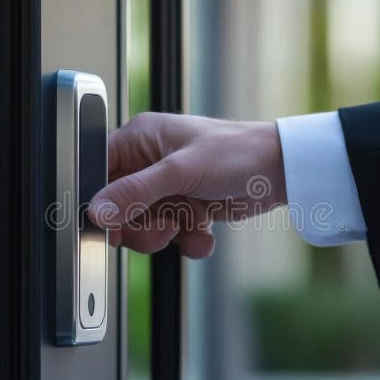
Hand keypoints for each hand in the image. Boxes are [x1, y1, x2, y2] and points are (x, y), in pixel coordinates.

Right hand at [88, 112, 285, 257]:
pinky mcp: (185, 209)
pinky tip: (204, 231)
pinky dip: (187, 240)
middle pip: (118, 208)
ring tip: (185, 225)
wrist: (281, 171)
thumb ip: (136, 192)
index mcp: (139, 139)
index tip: (109, 225)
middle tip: (161, 226)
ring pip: (143, 226)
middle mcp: (149, 163)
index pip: (99, 171)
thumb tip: (98, 211)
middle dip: (139, 225)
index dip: (100, 201)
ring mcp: (167, 188)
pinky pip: (170, 235)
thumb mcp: (180, 171)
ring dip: (164, 235)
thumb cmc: (237, 152)